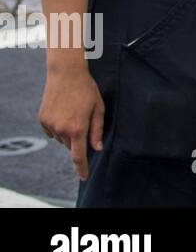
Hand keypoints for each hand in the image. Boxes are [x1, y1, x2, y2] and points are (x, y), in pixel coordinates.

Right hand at [38, 62, 104, 180]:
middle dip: (78, 138)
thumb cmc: (86, 90)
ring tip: (73, 111)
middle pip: (71, 145)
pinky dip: (58, 126)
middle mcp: (61, 130)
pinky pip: (52, 131)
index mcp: (77, 128)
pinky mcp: (42, 120)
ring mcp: (49, 125)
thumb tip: (97, 148)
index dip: (82, 168)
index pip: (79, 155)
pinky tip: (63, 110)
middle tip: (83, 119)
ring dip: (68, 131)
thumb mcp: (98, 108)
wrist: (65, 74)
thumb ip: (97, 130)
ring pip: (61, 138)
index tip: (84, 177)